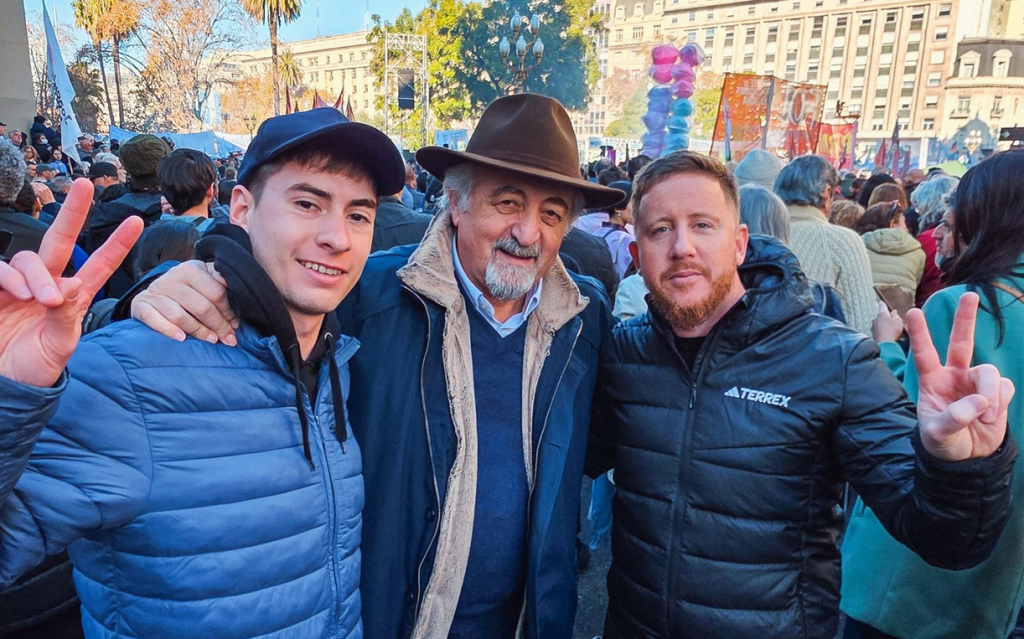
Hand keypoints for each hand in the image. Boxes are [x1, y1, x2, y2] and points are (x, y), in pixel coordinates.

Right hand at [0, 179, 142, 386]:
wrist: (5, 383)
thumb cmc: (36, 367)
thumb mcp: (58, 348)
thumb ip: (66, 319)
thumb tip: (71, 285)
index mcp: (73, 299)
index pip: (99, 266)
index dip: (117, 245)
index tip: (136, 221)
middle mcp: (48, 286)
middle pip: (61, 241)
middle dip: (73, 212)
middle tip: (85, 185)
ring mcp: (20, 287)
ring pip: (30, 259)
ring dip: (36, 275)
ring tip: (41, 299)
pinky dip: (9, 278)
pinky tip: (17, 293)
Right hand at [131, 260, 237, 344]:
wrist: (154, 291)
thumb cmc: (188, 289)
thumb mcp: (205, 279)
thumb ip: (221, 282)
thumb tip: (241, 292)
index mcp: (191, 269)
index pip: (216, 293)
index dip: (228, 311)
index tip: (236, 325)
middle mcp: (171, 278)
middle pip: (201, 306)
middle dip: (218, 325)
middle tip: (229, 339)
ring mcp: (155, 292)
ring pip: (180, 316)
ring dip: (199, 331)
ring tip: (212, 340)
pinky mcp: (140, 305)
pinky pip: (154, 319)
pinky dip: (168, 330)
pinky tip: (181, 339)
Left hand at [872, 301, 903, 342]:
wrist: (884, 345)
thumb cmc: (892, 331)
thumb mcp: (898, 321)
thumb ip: (895, 315)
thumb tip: (893, 312)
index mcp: (882, 313)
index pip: (881, 305)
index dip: (883, 304)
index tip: (882, 302)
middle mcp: (875, 319)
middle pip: (880, 315)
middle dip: (885, 316)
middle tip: (892, 319)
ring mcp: (873, 326)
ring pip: (879, 322)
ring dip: (884, 324)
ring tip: (891, 328)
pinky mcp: (873, 334)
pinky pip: (878, 329)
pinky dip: (882, 330)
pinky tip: (887, 334)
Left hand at [912, 293, 1015, 460]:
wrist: (966, 458)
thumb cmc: (943, 442)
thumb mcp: (938, 435)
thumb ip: (953, 418)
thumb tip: (979, 402)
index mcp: (932, 381)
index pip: (924, 354)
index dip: (920, 334)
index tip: (912, 311)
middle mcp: (955, 376)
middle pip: (961, 342)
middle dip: (965, 319)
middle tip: (969, 295)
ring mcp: (977, 382)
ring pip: (990, 373)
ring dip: (990, 394)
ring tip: (985, 417)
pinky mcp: (998, 392)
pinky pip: (1005, 388)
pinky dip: (1000, 403)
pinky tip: (991, 417)